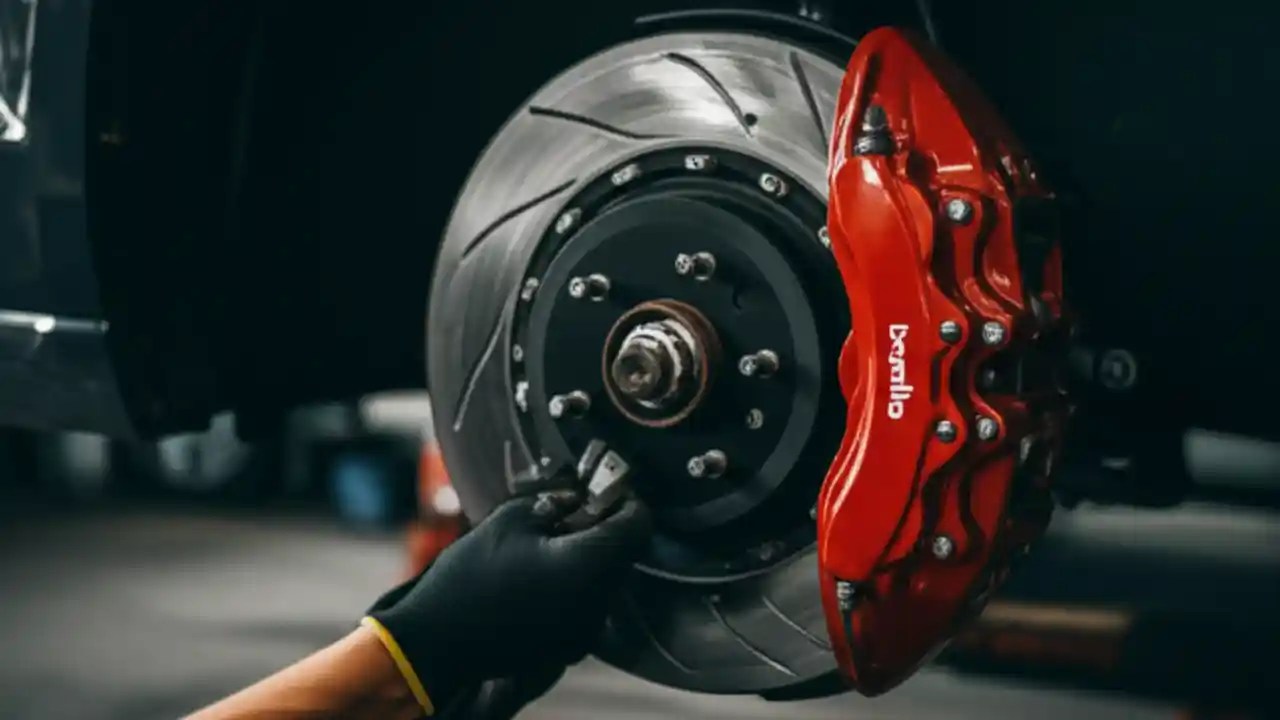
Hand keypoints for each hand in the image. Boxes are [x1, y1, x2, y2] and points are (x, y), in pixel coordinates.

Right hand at [366, 493, 650, 712]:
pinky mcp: (568, 645)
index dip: (624, 501)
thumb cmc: (471, 576)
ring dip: (587, 557)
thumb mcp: (512, 519)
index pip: (637, 524)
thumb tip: (580, 496)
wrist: (437, 642)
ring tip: (546, 545)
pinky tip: (539, 576)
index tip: (602, 490)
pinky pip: (587, 605)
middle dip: (601, 528)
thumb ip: (556, 502)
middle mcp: (597, 602)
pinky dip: (573, 585)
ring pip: (605, 580)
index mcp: (589, 565)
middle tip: (569, 512)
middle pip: (622, 553)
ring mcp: (585, 629)